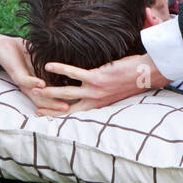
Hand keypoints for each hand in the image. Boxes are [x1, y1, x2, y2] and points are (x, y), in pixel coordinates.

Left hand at [0, 37, 68, 114]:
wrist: (2, 47)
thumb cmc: (24, 54)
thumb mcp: (42, 62)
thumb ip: (53, 68)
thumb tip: (73, 67)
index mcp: (38, 86)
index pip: (53, 98)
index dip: (63, 103)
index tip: (78, 106)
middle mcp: (32, 88)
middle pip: (47, 102)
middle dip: (59, 107)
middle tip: (73, 111)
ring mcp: (24, 83)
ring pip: (37, 96)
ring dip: (50, 101)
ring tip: (63, 105)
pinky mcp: (17, 75)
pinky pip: (26, 80)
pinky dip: (34, 82)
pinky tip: (42, 84)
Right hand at [35, 54, 163, 114]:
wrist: (147, 75)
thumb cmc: (134, 81)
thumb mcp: (116, 94)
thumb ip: (103, 96)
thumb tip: (95, 92)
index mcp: (99, 106)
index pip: (76, 114)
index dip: (59, 117)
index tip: (46, 116)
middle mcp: (95, 101)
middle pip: (67, 108)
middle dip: (49, 109)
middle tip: (35, 110)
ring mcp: (94, 91)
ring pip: (66, 93)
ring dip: (49, 92)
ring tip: (36, 90)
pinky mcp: (97, 78)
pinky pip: (74, 73)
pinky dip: (60, 69)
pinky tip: (49, 66)